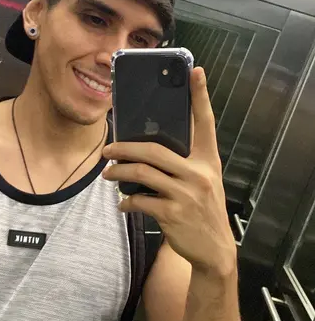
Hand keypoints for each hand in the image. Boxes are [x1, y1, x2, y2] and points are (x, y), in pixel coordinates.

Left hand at [102, 67, 236, 276]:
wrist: (214, 250)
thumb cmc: (203, 210)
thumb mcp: (204, 182)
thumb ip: (185, 164)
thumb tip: (148, 151)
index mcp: (208, 160)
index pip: (205, 122)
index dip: (200, 96)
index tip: (195, 71)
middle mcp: (199, 173)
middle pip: (154, 149)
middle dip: (124, 147)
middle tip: (107, 149)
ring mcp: (186, 194)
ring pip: (142, 174)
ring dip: (118, 173)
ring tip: (107, 174)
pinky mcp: (173, 213)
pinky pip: (140, 201)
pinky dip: (127, 202)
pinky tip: (122, 204)